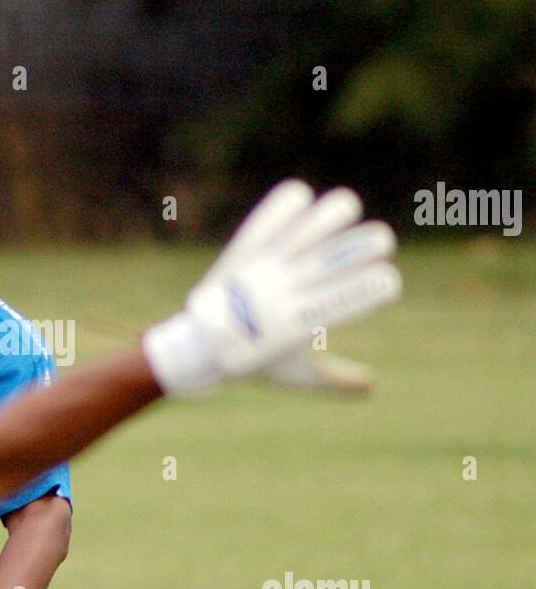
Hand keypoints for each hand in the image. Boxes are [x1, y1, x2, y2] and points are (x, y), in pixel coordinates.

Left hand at [143, 181, 400, 395]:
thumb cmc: (252, 362)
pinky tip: (302, 204)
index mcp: (305, 323)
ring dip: (339, 212)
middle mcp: (289, 290)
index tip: (388, 282)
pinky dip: (293, 202)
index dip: (382, 285)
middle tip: (378, 245)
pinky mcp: (250, 247)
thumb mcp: (295, 375)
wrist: (200, 345)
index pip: (357, 296)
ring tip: (346, 212)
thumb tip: (371, 386)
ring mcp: (269, 265)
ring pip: (316, 223)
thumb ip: (335, 380)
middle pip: (346, 252)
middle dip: (374, 242)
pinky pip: (277, 213)